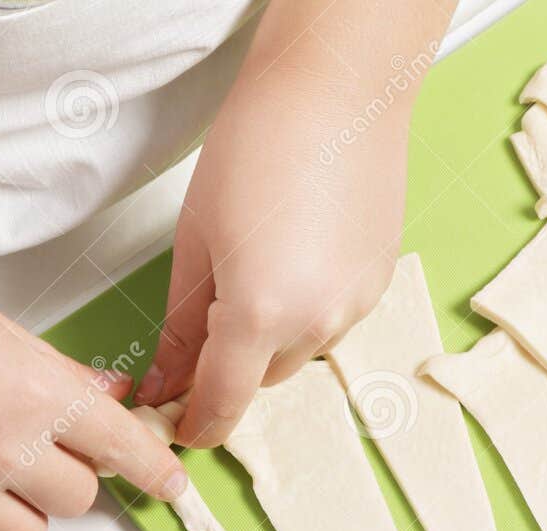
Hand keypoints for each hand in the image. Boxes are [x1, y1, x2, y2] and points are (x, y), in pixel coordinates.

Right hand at [0, 249, 185, 530]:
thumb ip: (57, 374)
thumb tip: (105, 397)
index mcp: (36, 394)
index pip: (126, 449)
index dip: (156, 471)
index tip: (170, 484)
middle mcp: (3, 450)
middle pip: (79, 500)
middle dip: (67, 478)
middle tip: (39, 454)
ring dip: (19, 515)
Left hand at [137, 2, 449, 446]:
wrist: (337, 89)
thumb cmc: (257, 145)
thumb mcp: (195, 240)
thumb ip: (182, 324)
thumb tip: (167, 377)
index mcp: (259, 316)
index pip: (222, 403)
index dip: (194, 423)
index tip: (176, 426)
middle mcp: (316, 324)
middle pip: (260, 380)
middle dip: (228, 367)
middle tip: (201, 325)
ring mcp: (355, 306)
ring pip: (298, 353)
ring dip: (270, 337)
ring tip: (252, 269)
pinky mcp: (378, 284)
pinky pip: (331, 321)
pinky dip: (305, 309)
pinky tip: (292, 256)